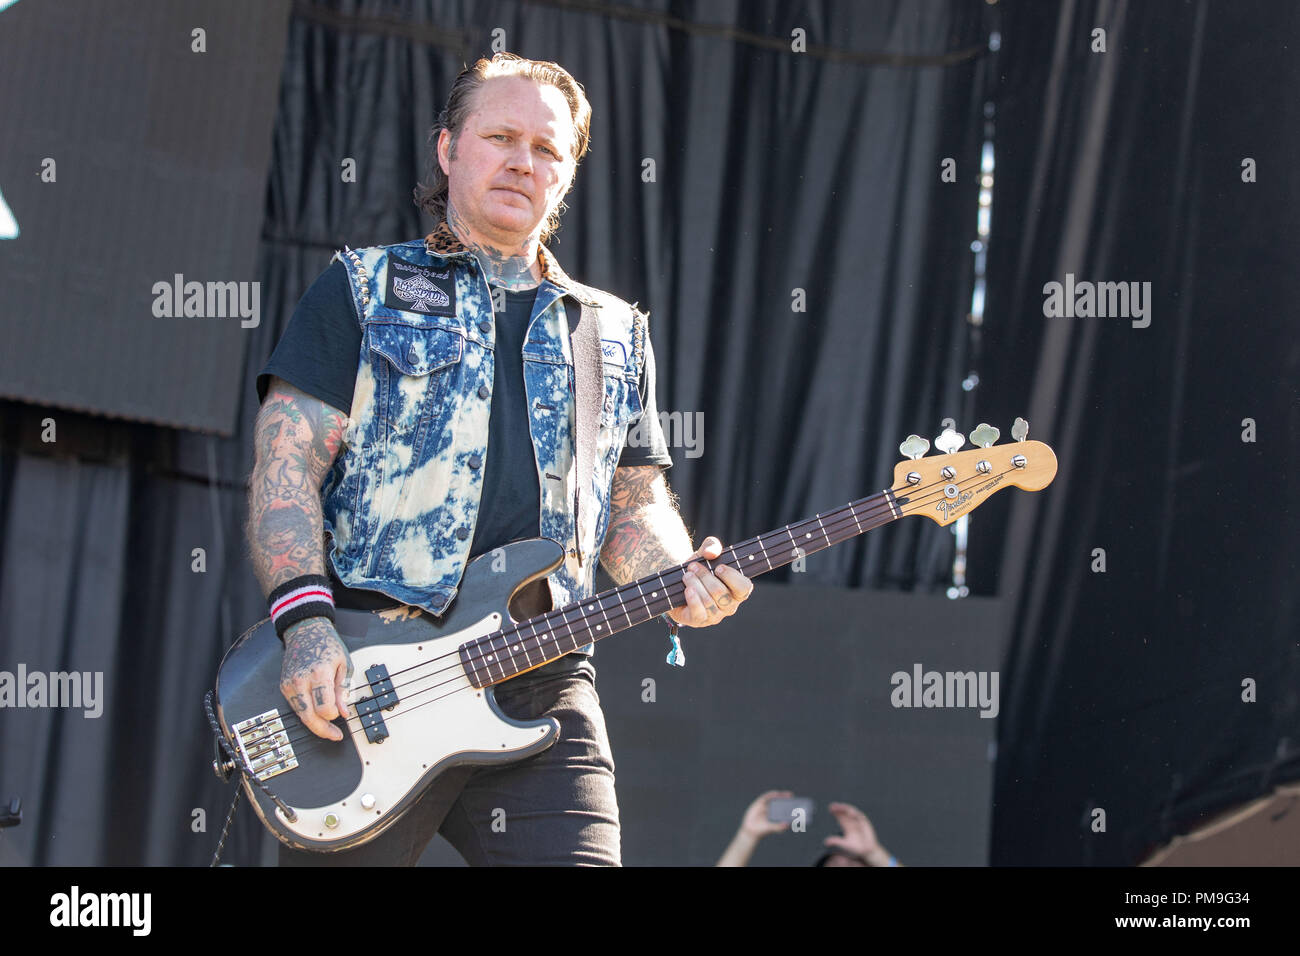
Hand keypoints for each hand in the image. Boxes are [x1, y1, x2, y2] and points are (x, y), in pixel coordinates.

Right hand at [280, 617, 353, 740]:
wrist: (306, 632)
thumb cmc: (327, 645)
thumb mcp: (344, 664)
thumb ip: (343, 690)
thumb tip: (344, 712)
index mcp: (318, 674)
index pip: (324, 709)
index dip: (335, 716)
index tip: (341, 715)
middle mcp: (300, 681)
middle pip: (309, 717)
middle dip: (323, 730)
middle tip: (335, 735)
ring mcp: (289, 685)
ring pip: (301, 715)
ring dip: (315, 723)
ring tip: (328, 726)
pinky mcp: (284, 687)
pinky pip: (295, 707)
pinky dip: (306, 713)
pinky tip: (316, 712)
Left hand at [668, 536, 753, 627]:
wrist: (679, 581)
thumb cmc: (698, 568)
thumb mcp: (705, 552)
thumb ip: (711, 545)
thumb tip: (711, 553)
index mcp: (737, 590)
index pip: (744, 588)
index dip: (732, 577)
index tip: (718, 567)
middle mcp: (729, 605)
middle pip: (721, 592)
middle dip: (705, 576)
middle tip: (693, 567)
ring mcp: (715, 616)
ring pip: (708, 601)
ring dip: (695, 584)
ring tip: (686, 575)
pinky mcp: (699, 621)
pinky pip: (699, 613)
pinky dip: (693, 599)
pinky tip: (687, 589)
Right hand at [740, 790, 795, 838]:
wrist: (751, 830)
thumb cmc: (763, 830)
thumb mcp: (771, 828)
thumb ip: (778, 827)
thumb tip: (788, 824)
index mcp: (776, 815)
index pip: (785, 809)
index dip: (791, 805)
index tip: (798, 804)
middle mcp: (772, 809)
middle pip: (781, 803)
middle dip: (787, 799)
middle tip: (793, 797)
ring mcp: (766, 805)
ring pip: (775, 799)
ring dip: (781, 796)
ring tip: (788, 795)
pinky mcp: (760, 803)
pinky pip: (766, 797)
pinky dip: (772, 794)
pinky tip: (776, 793)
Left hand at [824, 802, 890, 865]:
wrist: (868, 851)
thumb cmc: (856, 848)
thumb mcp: (844, 844)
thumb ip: (836, 841)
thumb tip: (825, 842)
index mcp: (846, 826)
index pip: (840, 817)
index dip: (835, 812)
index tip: (830, 808)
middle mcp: (852, 822)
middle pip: (844, 812)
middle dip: (839, 808)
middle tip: (833, 806)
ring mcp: (858, 822)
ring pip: (852, 812)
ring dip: (846, 809)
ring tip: (840, 807)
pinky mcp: (865, 823)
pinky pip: (860, 817)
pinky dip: (855, 814)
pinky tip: (850, 813)